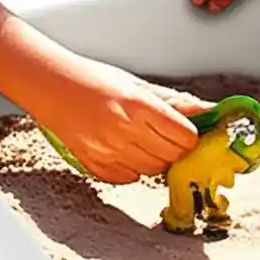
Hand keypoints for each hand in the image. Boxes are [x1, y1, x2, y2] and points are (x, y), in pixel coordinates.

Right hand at [32, 56, 214, 183]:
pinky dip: (132, 169)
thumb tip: (208, 109)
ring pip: (152, 170)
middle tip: (165, 136)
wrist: (51, 86)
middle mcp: (125, 130)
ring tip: (143, 141)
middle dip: (175, 149)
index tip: (185, 131)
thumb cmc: (95, 81)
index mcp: (140, 105)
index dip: (189, 135)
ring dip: (155, 160)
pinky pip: (126, 179)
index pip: (185, 136)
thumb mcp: (138, 85)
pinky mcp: (92, 163)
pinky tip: (125, 150)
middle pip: (172, 156)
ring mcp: (107, 150)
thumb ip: (174, 101)